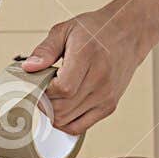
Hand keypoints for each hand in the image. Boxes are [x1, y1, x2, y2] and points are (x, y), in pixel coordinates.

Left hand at [21, 2, 148, 134]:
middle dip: (45, 103)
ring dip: (53, 113)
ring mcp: (106, 96)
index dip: (45, 91)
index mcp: (88, 57)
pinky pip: (80, 127)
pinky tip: (63, 107)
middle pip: (62, 109)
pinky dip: (66, 122)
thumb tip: (29, 67)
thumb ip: (45, 49)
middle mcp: (100, 79)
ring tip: (54, 96)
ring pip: (68, 121)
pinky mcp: (109, 106)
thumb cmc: (98, 31)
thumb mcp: (66, 30)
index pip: (62, 89)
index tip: (41, 82)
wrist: (130, 33)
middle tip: (43, 90)